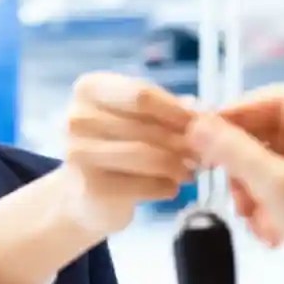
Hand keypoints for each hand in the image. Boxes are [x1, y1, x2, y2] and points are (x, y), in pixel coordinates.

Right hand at [62, 72, 195, 232]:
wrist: (84, 195)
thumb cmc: (117, 146)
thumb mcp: (138, 118)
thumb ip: (168, 110)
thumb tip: (203, 111)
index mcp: (89, 89)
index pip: (141, 95)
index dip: (177, 110)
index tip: (202, 123)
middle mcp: (77, 118)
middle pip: (147, 126)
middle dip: (183, 141)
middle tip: (207, 152)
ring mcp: (79, 154)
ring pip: (148, 156)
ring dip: (178, 165)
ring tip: (192, 170)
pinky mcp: (91, 188)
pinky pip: (144, 185)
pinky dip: (166, 186)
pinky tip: (172, 187)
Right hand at [189, 85, 283, 283]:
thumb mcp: (276, 183)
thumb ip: (234, 151)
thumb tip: (197, 125)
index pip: (279, 101)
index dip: (244, 110)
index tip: (211, 127)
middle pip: (267, 136)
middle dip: (242, 160)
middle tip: (218, 175)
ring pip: (264, 170)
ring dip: (249, 192)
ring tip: (250, 215)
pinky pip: (271, 198)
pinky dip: (262, 213)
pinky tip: (269, 235)